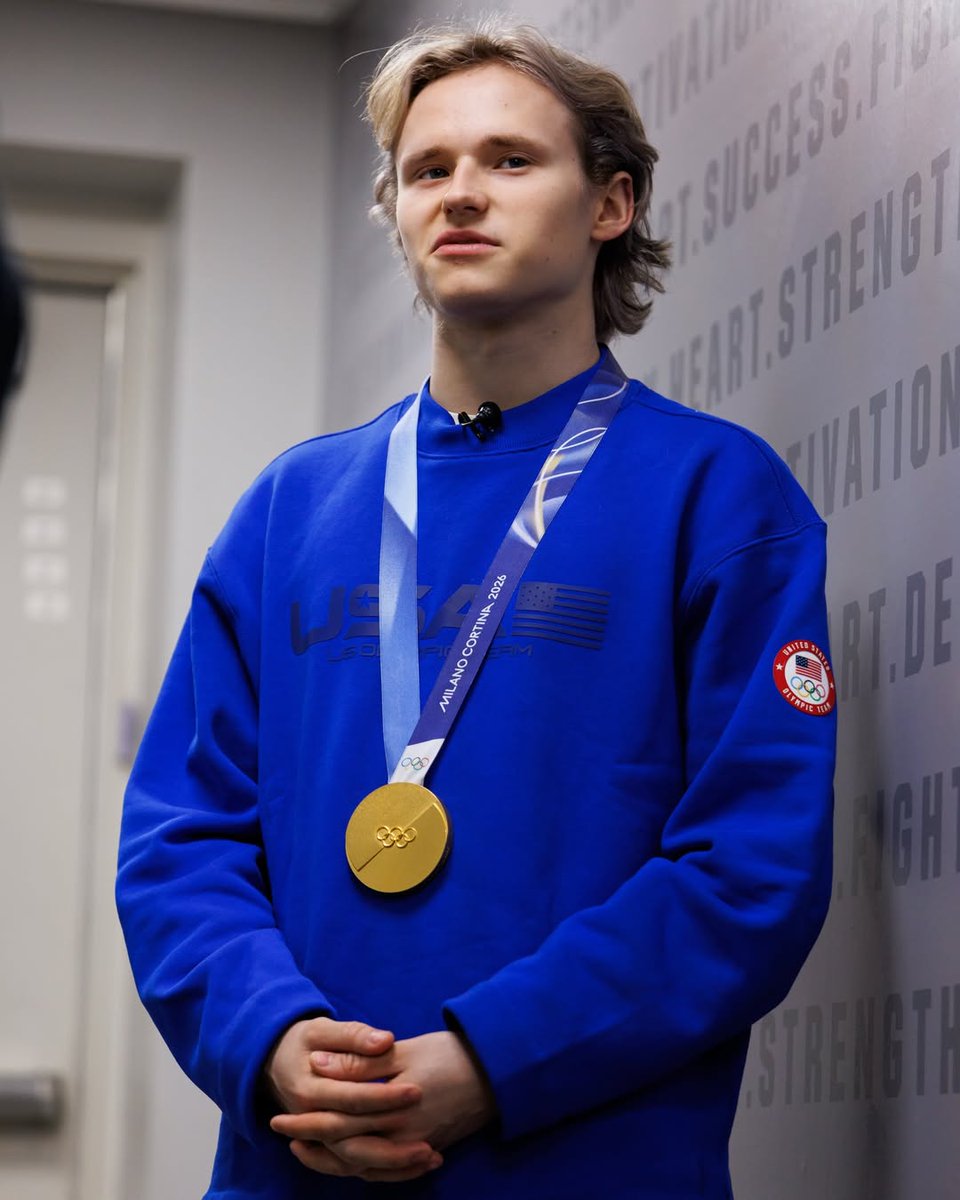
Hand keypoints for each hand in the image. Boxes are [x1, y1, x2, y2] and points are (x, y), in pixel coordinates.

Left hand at [270, 1030, 495, 1180]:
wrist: (495, 1071)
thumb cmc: (448, 1054)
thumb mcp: (403, 1051)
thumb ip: (361, 1062)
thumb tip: (319, 1064)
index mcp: (392, 1108)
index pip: (338, 1119)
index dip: (306, 1119)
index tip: (279, 1114)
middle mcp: (401, 1135)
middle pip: (346, 1145)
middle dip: (310, 1139)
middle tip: (280, 1130)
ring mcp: (414, 1146)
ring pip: (364, 1164)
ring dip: (331, 1158)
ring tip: (304, 1149)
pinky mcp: (426, 1149)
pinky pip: (387, 1170)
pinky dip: (362, 1168)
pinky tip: (347, 1160)